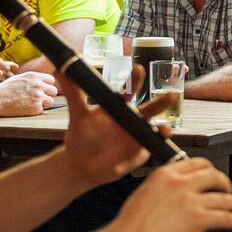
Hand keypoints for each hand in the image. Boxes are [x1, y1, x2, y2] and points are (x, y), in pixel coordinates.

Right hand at [0, 71, 57, 115]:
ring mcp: (38, 96)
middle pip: (54, 90)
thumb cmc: (4, 90)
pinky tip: (27, 108)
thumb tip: (42, 83)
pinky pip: (42, 110)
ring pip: (51, 100)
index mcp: (33, 76)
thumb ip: (32, 80)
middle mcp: (38, 85)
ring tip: (32, 104)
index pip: (51, 80)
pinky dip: (36, 110)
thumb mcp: (19, 78)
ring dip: (44, 103)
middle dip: (48, 95)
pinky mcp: (36, 107)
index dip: (47, 85)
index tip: (43, 90)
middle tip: (39, 98)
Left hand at [57, 65, 174, 188]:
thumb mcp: (78, 114)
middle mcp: (132, 120)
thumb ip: (73, 93)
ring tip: (165, 129)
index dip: (134, 80)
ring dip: (163, 128)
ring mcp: (138, 136)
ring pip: (155, 130)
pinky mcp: (139, 153)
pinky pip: (149, 150)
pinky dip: (152, 149)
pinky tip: (156, 146)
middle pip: (149, 109)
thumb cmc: (82, 136)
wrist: (81, 163)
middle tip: (171, 94)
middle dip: (161, 103)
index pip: (129, 91)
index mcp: (119, 108)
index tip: (138, 68)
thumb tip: (59, 69)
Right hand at [107, 158, 231, 231]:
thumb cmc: (128, 229)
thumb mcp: (144, 196)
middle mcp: (178, 183)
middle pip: (213, 175)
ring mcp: (189, 201)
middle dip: (225, 183)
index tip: (214, 177)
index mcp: (164, 175)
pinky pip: (226, 217)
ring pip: (224, 197)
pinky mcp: (197, 220)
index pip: (195, 163)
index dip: (209, 170)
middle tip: (228, 191)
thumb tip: (177, 197)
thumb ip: (163, 191)